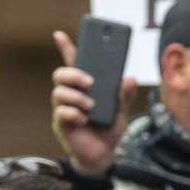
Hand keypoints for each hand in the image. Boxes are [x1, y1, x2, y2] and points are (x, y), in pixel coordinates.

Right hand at [51, 30, 137, 175]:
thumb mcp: (121, 110)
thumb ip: (125, 95)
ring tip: (91, 106)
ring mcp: (64, 108)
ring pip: (59, 92)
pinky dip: (73, 113)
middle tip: (90, 82)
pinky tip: (84, 119)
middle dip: (74, 75)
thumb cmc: (108, 129)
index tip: (60, 35)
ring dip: (76, 97)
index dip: (65, 48)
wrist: (103, 154)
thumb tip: (130, 78)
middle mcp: (71, 94)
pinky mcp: (62, 124)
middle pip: (60, 75)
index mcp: (84, 87)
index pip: (72, 63)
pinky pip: (61, 113)